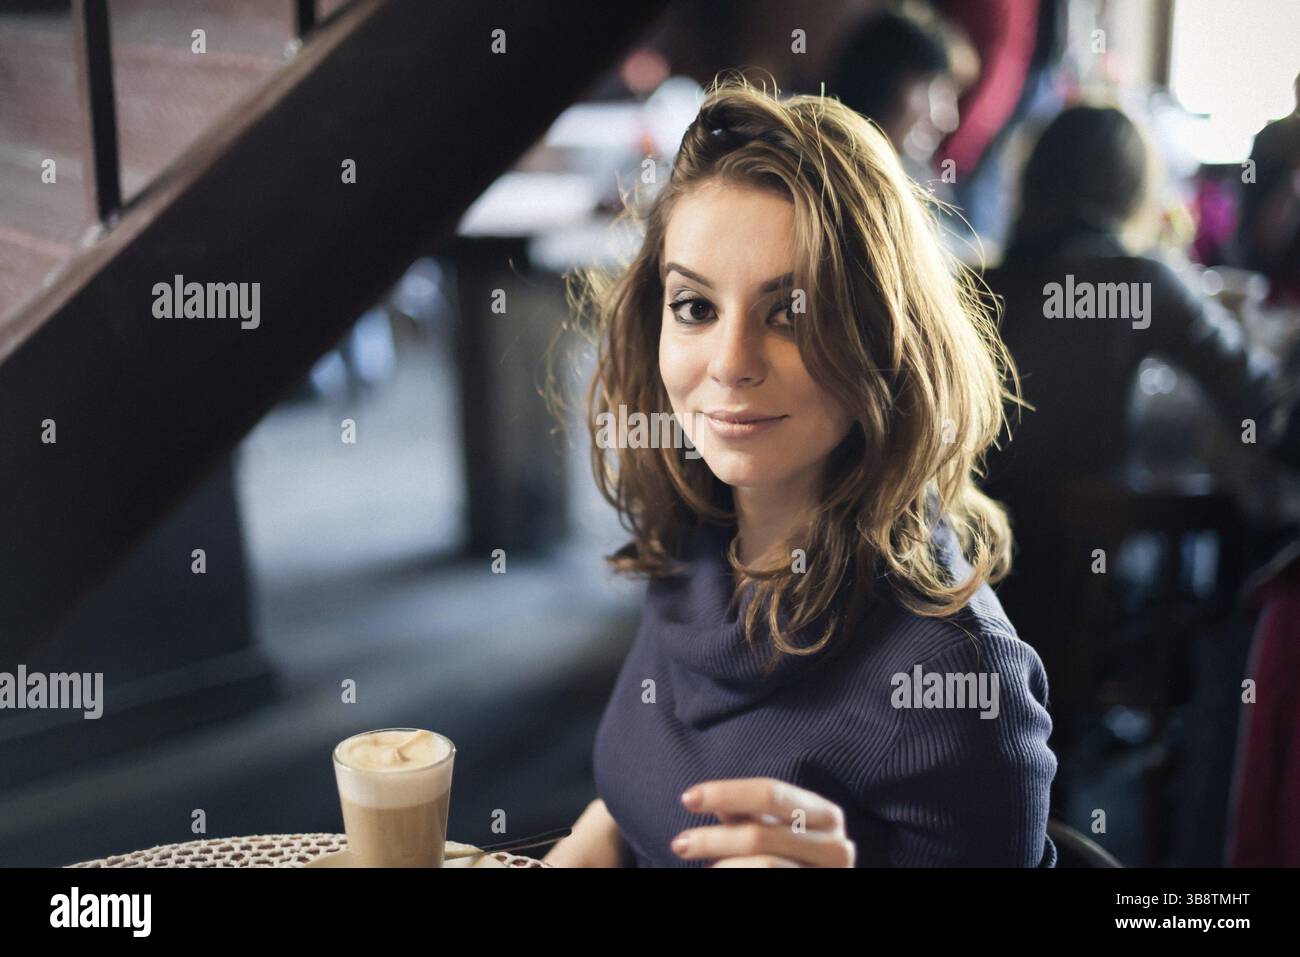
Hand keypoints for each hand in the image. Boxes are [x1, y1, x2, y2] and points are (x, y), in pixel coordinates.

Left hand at [670, 777, 854, 866]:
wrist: (814, 882)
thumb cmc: (791, 858)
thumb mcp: (775, 829)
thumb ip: (748, 813)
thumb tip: (705, 798)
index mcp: (826, 815)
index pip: (771, 793)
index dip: (726, 793)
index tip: (687, 798)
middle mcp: (836, 847)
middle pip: (760, 834)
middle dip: (712, 838)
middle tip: (678, 843)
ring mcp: (830, 876)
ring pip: (764, 865)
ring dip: (722, 864)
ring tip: (704, 868)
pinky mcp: (822, 892)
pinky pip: (769, 884)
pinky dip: (735, 876)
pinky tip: (720, 873)